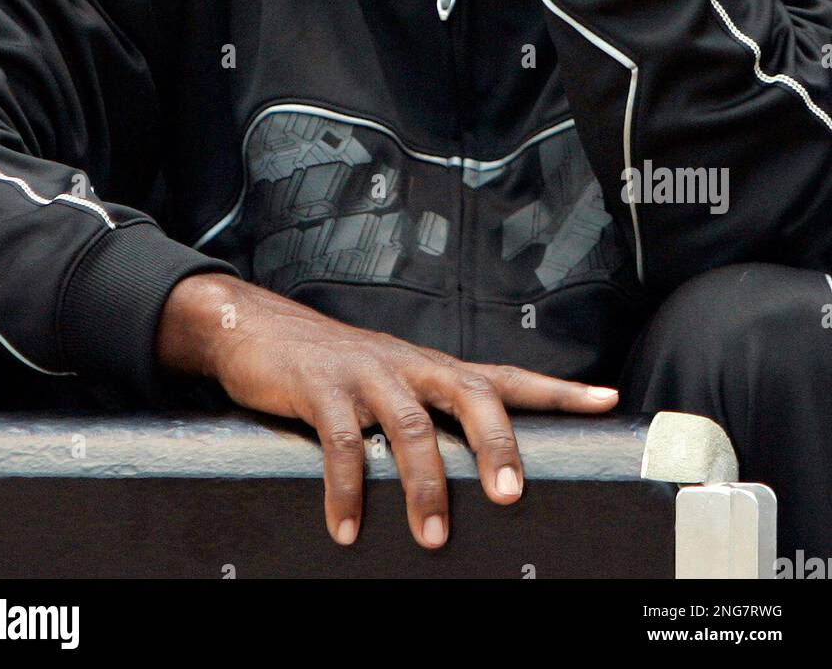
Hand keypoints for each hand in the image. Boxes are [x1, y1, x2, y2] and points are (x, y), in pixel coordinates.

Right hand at [158, 273, 618, 548]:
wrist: (259, 326)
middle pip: (470, 393)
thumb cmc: (334, 367)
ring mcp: (366, 374)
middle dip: (495, 445)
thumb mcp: (390, 383)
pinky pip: (341, 441)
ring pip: (409, 425)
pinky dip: (347, 489)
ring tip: (430, 537)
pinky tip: (347, 527)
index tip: (605, 400)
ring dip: (423, 485)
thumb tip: (469, 472)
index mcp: (431, 368)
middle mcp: (408, 365)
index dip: (556, 389)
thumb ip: (426, 416)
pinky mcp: (321, 388)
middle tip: (509, 497)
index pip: (505, 376)